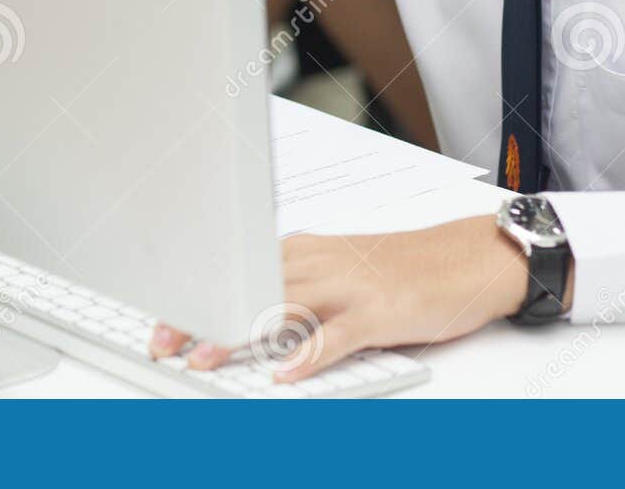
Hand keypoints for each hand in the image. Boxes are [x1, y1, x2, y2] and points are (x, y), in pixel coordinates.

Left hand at [149, 216, 532, 380]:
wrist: (466, 258)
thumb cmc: (399, 269)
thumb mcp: (335, 270)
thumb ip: (289, 288)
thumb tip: (240, 318)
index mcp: (302, 251)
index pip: (235, 271)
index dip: (194, 298)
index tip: (159, 323)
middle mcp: (319, 263)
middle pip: (246, 287)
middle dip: (202, 316)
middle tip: (164, 342)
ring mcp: (350, 287)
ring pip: (281, 308)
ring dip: (240, 334)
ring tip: (206, 358)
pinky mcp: (379, 313)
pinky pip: (337, 337)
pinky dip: (309, 355)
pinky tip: (286, 372)